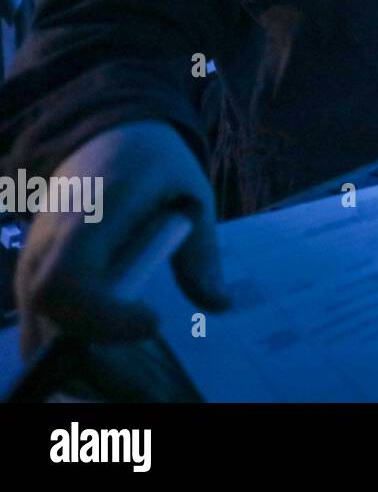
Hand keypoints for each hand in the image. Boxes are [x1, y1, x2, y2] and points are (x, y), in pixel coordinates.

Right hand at [15, 121, 229, 356]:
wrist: (108, 131)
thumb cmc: (155, 164)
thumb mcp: (192, 195)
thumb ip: (201, 252)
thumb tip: (220, 304)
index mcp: (90, 213)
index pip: (67, 281)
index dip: (100, 315)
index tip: (153, 321)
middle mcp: (48, 241)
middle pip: (47, 316)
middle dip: (93, 354)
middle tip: (146, 370)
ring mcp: (32, 257)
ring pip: (36, 326)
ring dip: (79, 356)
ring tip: (132, 370)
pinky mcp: (33, 271)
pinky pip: (38, 320)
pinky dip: (68, 344)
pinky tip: (109, 356)